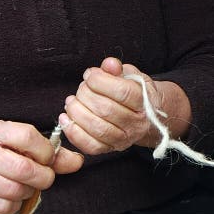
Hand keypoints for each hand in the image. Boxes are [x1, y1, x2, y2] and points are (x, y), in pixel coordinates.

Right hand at [0, 118, 83, 213]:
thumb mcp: (12, 141)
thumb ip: (46, 151)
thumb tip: (77, 161)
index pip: (28, 136)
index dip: (45, 151)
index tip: (46, 158)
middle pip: (25, 170)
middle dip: (43, 177)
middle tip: (41, 177)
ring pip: (17, 191)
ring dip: (28, 192)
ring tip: (22, 185)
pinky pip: (4, 207)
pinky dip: (13, 205)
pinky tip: (8, 196)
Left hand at [60, 57, 191, 154]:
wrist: (147, 119)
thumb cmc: (136, 94)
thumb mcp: (131, 76)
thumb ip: (118, 69)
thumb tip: (108, 64)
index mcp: (144, 102)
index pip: (121, 92)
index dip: (100, 81)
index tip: (90, 75)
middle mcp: (136, 124)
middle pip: (106, 109)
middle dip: (86, 95)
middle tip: (82, 88)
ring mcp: (124, 139)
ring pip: (97, 128)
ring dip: (77, 112)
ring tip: (71, 101)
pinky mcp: (110, 149)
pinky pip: (90, 146)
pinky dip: (74, 132)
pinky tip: (66, 119)